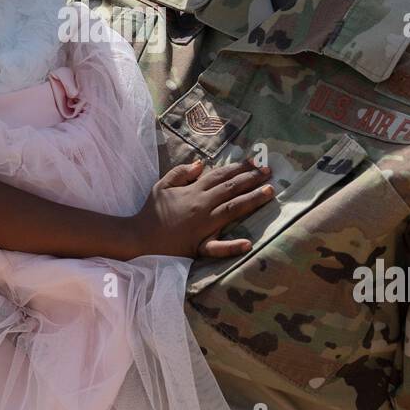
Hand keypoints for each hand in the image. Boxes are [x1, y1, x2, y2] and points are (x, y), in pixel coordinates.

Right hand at [133, 159, 273, 258]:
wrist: (139, 237)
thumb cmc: (151, 211)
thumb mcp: (162, 185)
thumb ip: (181, 172)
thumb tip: (201, 163)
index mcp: (193, 191)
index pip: (220, 175)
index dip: (239, 167)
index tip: (256, 161)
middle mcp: (201, 206)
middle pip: (230, 189)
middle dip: (252, 179)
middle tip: (270, 171)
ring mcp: (202, 226)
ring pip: (231, 210)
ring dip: (252, 200)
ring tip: (269, 192)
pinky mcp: (198, 246)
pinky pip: (216, 248)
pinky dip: (231, 246)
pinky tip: (248, 244)